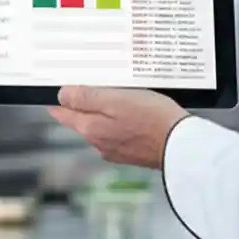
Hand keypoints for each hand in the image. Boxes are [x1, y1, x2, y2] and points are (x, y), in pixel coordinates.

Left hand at [48, 86, 188, 168]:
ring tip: (111, 95)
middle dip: (81, 104)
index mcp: (91, 129)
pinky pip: (118, 133)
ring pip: (101, 126)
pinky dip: (119, 121)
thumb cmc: (153, 120)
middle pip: (82, 120)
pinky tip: (131, 113)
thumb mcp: (116, 100)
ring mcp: (116, 150)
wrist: (183, 146)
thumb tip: (62, 95)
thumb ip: (87, 98)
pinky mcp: (133, 151)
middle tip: (84, 86)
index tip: (56, 90)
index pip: (63, 114)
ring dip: (102, 112)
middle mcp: (99, 143)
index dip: (59, 100)